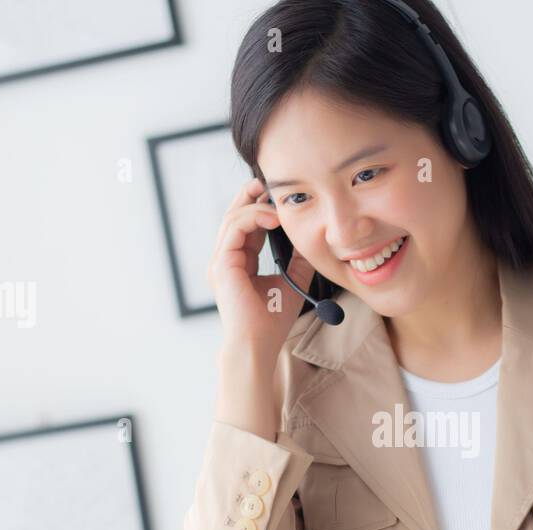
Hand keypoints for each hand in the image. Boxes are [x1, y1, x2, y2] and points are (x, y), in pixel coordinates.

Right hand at [209, 176, 316, 358]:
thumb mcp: (292, 281)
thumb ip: (298, 258)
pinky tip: (274, 217)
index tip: (281, 196)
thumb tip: (311, 235)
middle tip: (272, 181)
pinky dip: (253, 217)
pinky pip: (235, 228)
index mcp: (239, 262)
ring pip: (233, 217)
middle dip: (252, 195)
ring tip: (277, 199)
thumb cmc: (272, 321)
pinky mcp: (222, 264)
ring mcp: (220, 260)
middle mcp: (226, 258)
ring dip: (256, 204)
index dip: (261, 207)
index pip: (246, 225)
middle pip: (234, 214)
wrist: (259, 344)